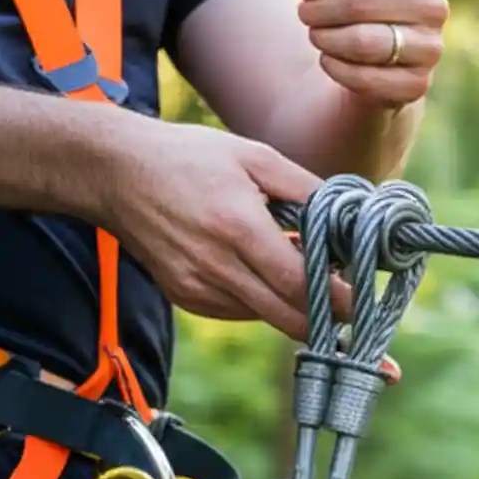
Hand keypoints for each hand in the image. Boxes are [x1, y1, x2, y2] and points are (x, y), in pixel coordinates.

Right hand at [104, 116, 348, 339]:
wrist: (114, 172)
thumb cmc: (188, 156)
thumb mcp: (254, 156)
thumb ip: (305, 189)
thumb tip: (351, 216)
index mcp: (237, 226)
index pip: (300, 284)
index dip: (337, 300)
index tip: (365, 302)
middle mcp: (215, 265)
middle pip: (286, 317)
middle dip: (327, 322)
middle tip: (357, 315)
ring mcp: (195, 286)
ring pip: (265, 317)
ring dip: (296, 309)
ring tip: (320, 287)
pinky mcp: (183, 296)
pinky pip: (239, 311)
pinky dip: (264, 301)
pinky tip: (272, 277)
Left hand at [274, 0, 448, 106]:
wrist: (378, 58)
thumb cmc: (357, 4)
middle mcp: (435, 5)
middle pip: (360, 2)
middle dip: (320, 9)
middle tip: (305, 13)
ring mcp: (430, 48)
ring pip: (363, 42)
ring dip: (326, 38)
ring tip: (316, 35)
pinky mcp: (417, 85)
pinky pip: (366, 79)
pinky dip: (336, 68)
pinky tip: (327, 60)